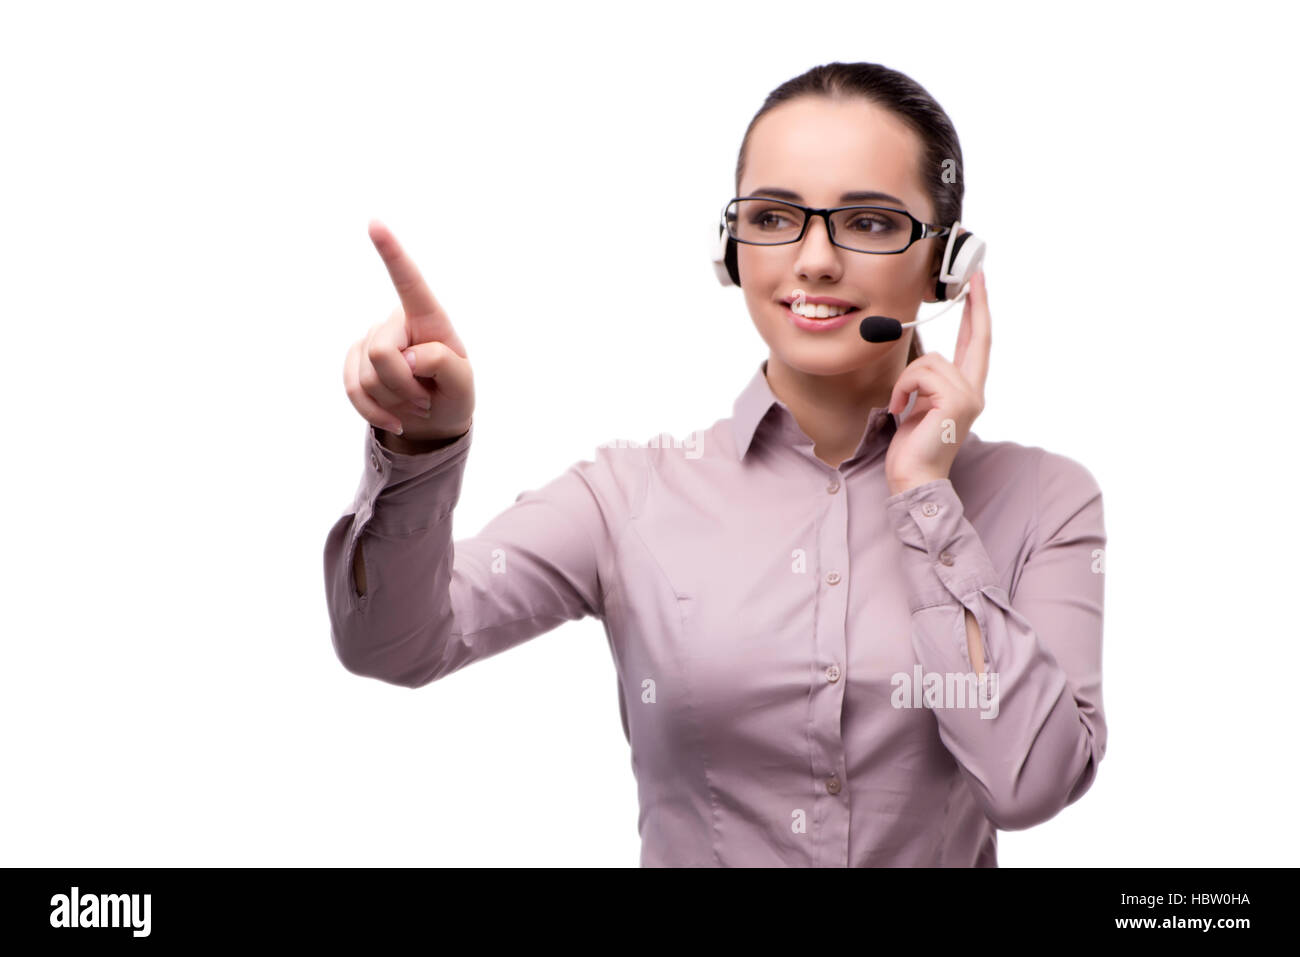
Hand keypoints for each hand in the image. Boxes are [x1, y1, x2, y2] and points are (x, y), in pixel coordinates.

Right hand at [343, 220, 474, 442]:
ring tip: (416, 401)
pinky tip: (395, 419)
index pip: (409, 282)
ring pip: (368, 378)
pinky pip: (353, 391)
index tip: (374, 223)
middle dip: (404, 386)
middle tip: (427, 397)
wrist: (433, 419)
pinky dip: (374, 412)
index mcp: (428, 317)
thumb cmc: (453, 393)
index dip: (391, 253)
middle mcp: (395, 321)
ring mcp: (370, 340)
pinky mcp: (353, 361)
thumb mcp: (463, 385)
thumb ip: (445, 365)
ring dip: (394, 401)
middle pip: (383, 354)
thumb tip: (407, 358)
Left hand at [884, 269, 989, 494]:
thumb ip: (928, 382)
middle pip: (977, 338)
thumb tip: (924, 362)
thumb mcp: (920, 405)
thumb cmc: (912, 446)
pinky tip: (900, 410)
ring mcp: (969, 396)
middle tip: (974, 277)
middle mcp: (974, 391)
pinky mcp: (956, 401)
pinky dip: (902, 389)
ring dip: (905, 381)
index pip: (977, 345)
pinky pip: (920, 374)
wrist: (914, 478)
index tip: (977, 287)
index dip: (978, 314)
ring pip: (929, 360)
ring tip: (900, 405)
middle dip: (976, 305)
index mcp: (966, 391)